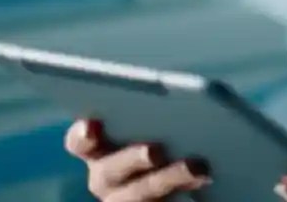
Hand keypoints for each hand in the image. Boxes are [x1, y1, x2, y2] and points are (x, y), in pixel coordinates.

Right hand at [64, 119, 211, 200]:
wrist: (202, 174)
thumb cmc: (181, 133)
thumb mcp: (170, 117)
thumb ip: (166, 109)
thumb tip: (191, 95)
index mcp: (99, 147)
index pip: (79, 141)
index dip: (82, 134)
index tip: (92, 125)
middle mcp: (105, 178)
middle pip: (109, 171)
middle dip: (132, 159)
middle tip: (154, 149)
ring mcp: (126, 201)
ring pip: (140, 195)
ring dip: (169, 179)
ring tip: (198, 166)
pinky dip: (183, 194)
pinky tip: (207, 181)